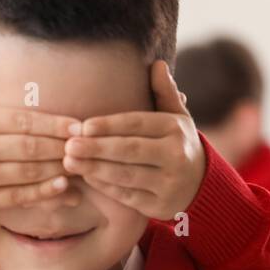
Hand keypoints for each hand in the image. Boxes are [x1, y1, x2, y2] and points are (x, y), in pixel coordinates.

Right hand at [0, 43, 81, 214]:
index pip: (21, 121)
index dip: (53, 123)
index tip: (78, 124)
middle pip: (28, 147)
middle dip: (61, 145)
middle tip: (84, 144)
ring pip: (27, 172)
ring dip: (57, 168)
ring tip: (78, 162)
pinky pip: (18, 197)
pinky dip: (43, 192)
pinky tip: (63, 185)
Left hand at [60, 59, 205, 219]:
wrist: (200, 184)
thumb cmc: (176, 143)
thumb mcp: (176, 117)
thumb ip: (164, 92)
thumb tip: (158, 64)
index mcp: (176, 129)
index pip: (137, 124)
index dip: (109, 125)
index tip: (84, 125)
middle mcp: (176, 156)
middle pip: (129, 150)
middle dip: (96, 148)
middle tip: (68, 145)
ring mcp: (169, 183)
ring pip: (125, 175)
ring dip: (94, 169)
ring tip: (69, 161)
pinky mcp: (159, 205)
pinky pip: (126, 196)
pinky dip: (104, 187)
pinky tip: (85, 177)